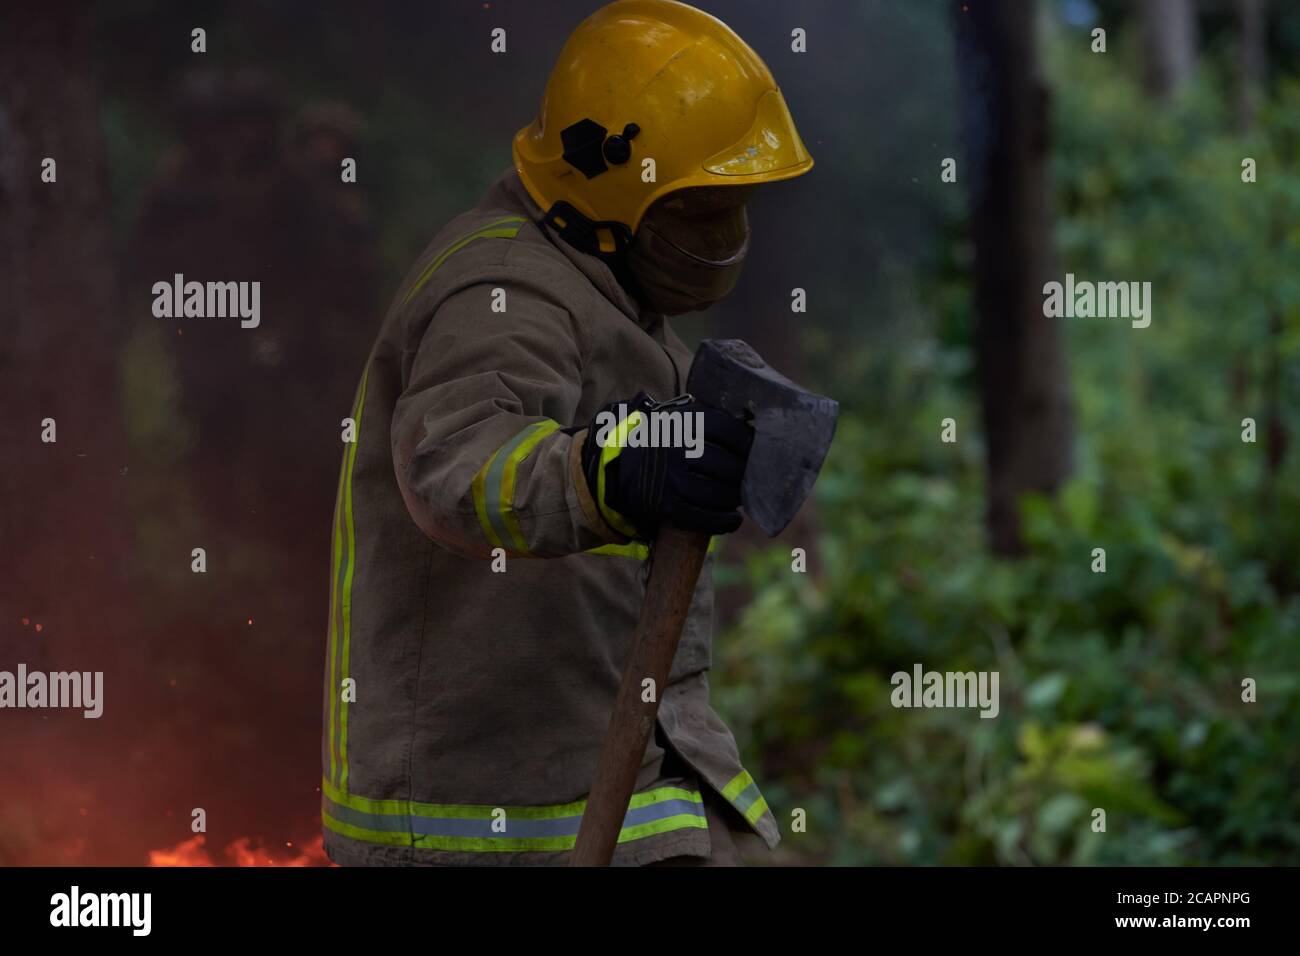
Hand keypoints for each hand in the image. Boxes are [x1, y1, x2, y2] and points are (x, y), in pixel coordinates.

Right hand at [581, 392, 752, 538]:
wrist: (611, 464)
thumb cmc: (654, 439)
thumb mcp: (673, 418)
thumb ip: (704, 419)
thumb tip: (749, 424)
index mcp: (683, 423)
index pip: (729, 431)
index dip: (747, 442)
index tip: (755, 448)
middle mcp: (678, 449)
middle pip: (729, 466)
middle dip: (743, 475)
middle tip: (749, 477)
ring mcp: (672, 480)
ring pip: (720, 493)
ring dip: (735, 498)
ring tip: (738, 496)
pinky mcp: (666, 506)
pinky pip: (705, 518)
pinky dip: (725, 521)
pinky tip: (733, 519)